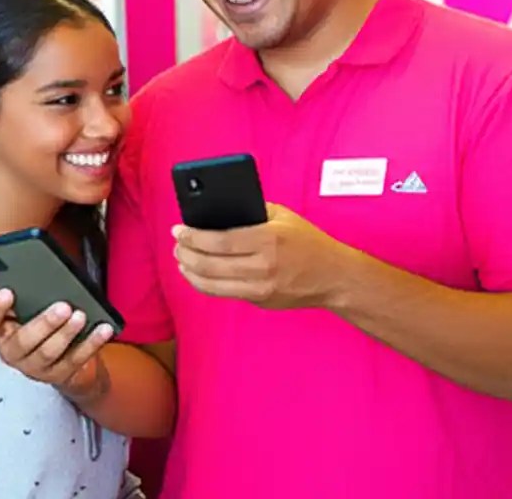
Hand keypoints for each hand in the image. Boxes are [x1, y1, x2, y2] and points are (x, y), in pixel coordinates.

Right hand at [0, 289, 115, 395]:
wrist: (59, 358)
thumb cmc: (39, 324)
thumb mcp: (27, 309)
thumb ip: (28, 296)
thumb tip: (40, 275)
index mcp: (0, 333)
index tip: (7, 292)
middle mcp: (13, 353)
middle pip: (22, 342)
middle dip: (44, 323)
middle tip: (63, 306)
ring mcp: (35, 368)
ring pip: (49, 353)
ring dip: (67, 333)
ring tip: (81, 316)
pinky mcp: (59, 375)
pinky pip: (76, 360)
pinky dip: (91, 343)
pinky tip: (103, 330)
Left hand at [174, 203, 357, 309]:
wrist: (334, 277)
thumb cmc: (307, 242)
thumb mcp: (282, 216)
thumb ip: (251, 211)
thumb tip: (216, 211)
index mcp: (267, 240)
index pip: (218, 241)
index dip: (192, 237)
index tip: (179, 230)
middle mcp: (262, 267)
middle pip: (209, 264)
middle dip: (185, 253)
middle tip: (177, 245)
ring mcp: (260, 288)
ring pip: (211, 284)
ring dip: (189, 271)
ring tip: (181, 260)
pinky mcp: (259, 301)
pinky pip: (223, 293)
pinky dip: (204, 284)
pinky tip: (197, 274)